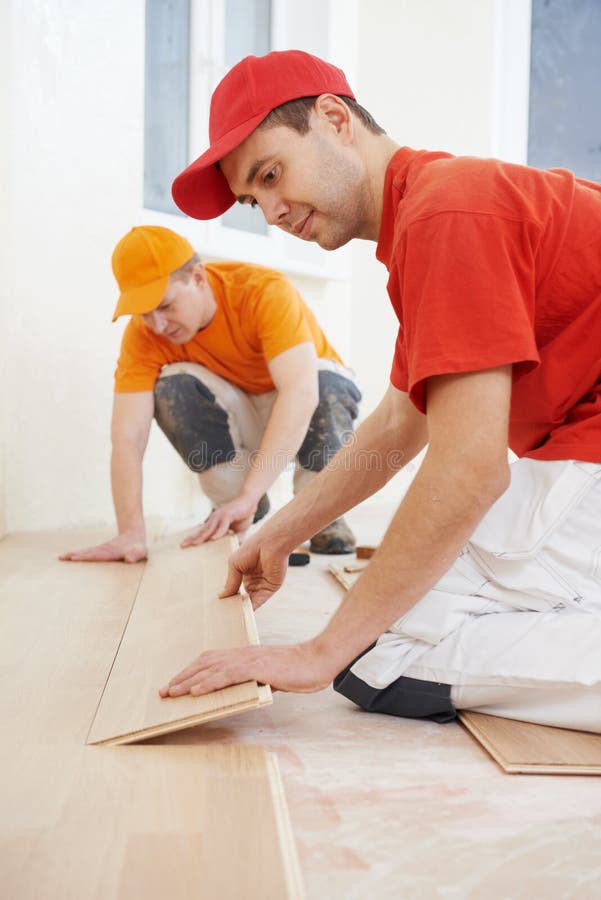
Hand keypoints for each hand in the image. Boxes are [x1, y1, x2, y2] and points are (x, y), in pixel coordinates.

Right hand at [59, 531, 146, 562]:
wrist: (134, 536)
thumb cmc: (138, 548)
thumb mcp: (140, 552)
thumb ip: (135, 555)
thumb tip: (129, 559)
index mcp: (111, 552)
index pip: (96, 555)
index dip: (86, 556)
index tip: (75, 557)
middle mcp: (103, 550)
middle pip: (87, 552)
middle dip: (74, 555)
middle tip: (62, 557)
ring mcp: (101, 549)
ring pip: (85, 552)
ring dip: (73, 554)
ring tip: (61, 557)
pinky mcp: (100, 551)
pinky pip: (87, 553)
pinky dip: (78, 554)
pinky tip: (71, 557)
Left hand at [159, 642, 335, 697]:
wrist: (317, 661)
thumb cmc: (297, 671)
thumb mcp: (269, 677)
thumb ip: (253, 681)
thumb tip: (238, 692)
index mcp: (245, 655)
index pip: (211, 660)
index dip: (191, 671)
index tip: (175, 683)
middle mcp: (243, 654)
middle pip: (205, 662)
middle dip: (182, 677)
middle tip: (164, 691)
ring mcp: (249, 659)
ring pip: (211, 668)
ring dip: (189, 681)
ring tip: (172, 692)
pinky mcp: (257, 667)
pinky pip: (227, 675)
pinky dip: (209, 683)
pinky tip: (196, 691)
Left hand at [181, 494, 257, 546]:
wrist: (250, 501)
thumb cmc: (243, 514)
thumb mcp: (239, 530)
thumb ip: (236, 539)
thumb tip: (235, 548)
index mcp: (216, 523)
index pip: (203, 532)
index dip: (194, 538)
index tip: (184, 545)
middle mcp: (215, 519)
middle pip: (202, 531)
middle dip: (192, 538)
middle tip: (182, 545)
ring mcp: (220, 516)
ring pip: (210, 529)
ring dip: (202, 537)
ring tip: (195, 544)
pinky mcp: (228, 514)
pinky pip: (222, 526)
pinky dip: (218, 532)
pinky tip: (213, 539)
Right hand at [220, 533, 289, 608]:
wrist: (270, 544)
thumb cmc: (251, 549)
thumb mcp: (234, 564)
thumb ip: (230, 582)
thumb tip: (221, 596)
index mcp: (244, 573)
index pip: (235, 589)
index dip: (229, 596)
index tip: (221, 605)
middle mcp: (253, 580)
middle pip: (243, 597)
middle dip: (236, 604)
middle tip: (226, 614)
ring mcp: (262, 585)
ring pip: (251, 600)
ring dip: (244, 607)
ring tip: (233, 616)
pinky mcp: (271, 588)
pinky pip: (261, 600)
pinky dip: (253, 606)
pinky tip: (244, 611)